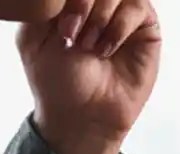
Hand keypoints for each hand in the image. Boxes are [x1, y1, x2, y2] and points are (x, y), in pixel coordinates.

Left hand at [16, 0, 161, 153]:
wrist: (82, 116)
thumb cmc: (57, 80)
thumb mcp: (34, 35)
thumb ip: (45, 4)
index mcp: (70, 0)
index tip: (61, 27)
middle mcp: (98, 2)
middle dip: (82, 4)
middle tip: (72, 35)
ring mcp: (123, 12)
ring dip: (100, 16)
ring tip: (89, 45)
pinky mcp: (146, 29)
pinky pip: (138, 7)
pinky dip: (119, 27)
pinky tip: (106, 50)